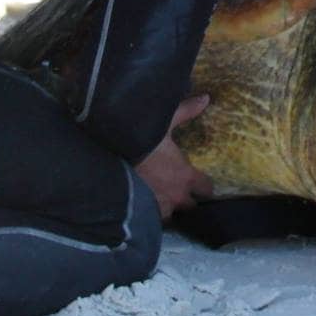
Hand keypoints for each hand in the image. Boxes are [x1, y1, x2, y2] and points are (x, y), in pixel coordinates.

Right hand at [134, 95, 216, 219]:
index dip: (204, 185)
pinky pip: (151, 217)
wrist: (109, 157)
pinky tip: (145, 201)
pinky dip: (150, 211)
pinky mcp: (141, 213)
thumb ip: (186, 112)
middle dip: (186, 197)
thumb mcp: (164, 121)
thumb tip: (206, 98)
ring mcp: (157, 208)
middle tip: (180, 188)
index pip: (206, 189)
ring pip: (170, 213)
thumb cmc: (141, 140)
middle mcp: (175, 196)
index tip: (200, 180)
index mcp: (185, 176)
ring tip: (161, 196)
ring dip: (168, 205)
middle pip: (190, 205)